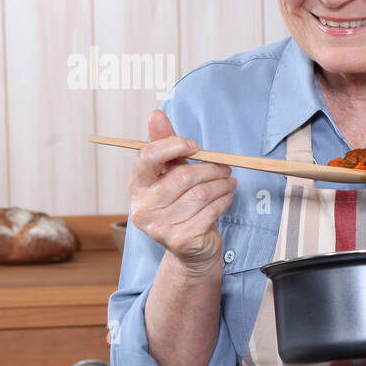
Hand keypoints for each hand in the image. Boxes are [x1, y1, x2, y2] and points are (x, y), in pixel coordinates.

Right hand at [127, 110, 236, 274]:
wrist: (191, 250)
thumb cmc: (180, 206)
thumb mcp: (170, 174)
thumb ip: (164, 146)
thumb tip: (156, 114)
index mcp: (136, 187)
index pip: (148, 157)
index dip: (173, 146)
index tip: (195, 145)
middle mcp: (143, 207)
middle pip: (182, 176)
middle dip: (210, 169)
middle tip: (225, 167)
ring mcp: (160, 226)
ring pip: (200, 194)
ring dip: (221, 184)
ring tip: (229, 181)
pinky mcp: (181, 239)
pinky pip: (210, 211)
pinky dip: (224, 201)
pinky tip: (227, 198)